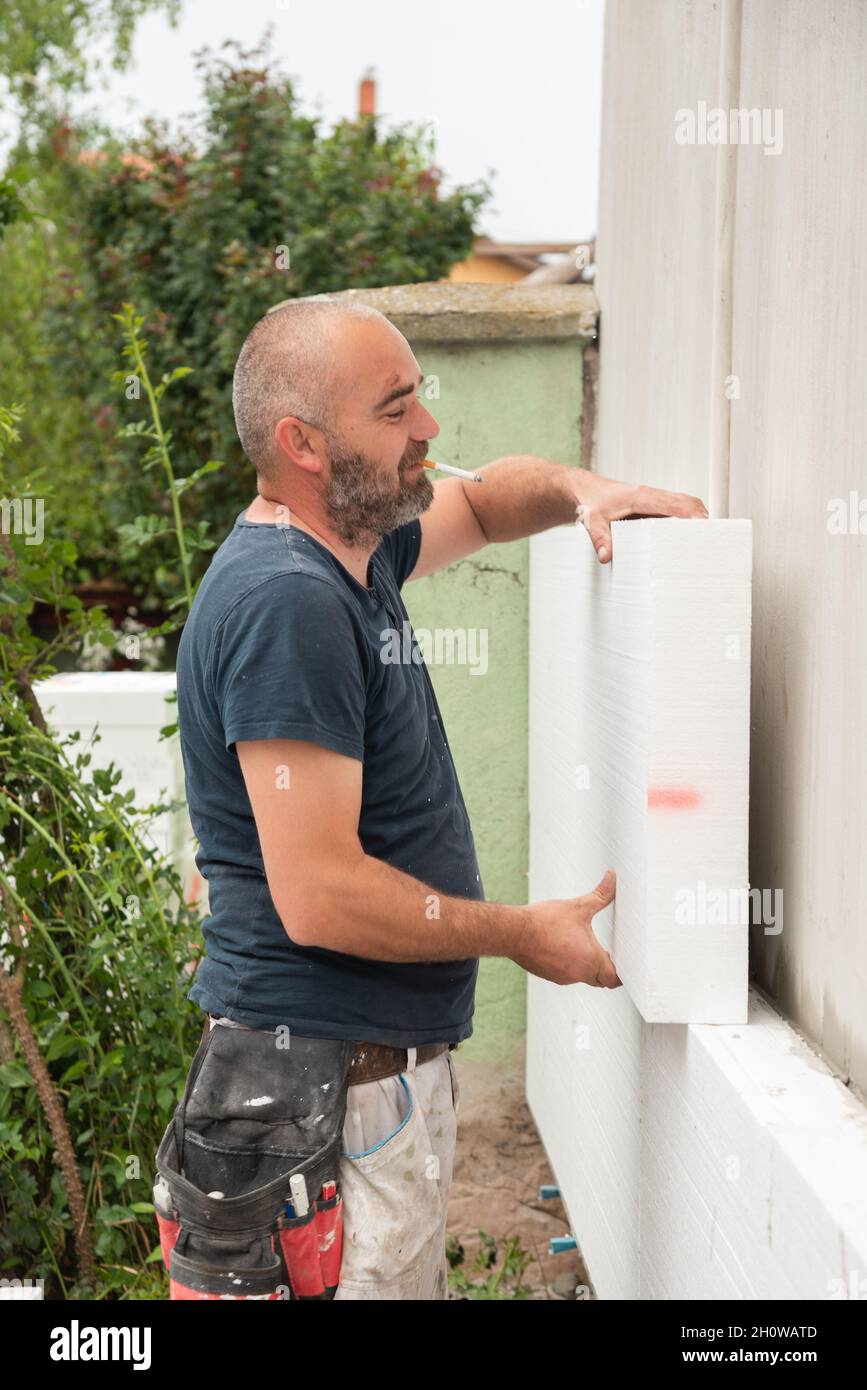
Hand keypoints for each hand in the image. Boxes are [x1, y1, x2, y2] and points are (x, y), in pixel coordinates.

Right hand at [513, 870, 621, 986]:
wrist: (512, 932)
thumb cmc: (544, 922)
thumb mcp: (578, 906)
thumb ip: (601, 895)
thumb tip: (613, 878)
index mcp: (590, 960)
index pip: (616, 979)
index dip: (624, 972)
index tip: (627, 960)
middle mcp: (578, 974)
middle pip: (602, 980)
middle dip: (607, 967)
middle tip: (610, 950)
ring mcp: (562, 977)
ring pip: (583, 976)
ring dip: (587, 964)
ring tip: (585, 944)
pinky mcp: (549, 974)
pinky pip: (567, 973)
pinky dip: (571, 963)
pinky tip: (565, 946)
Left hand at [572, 471, 707, 562]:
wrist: (585, 490)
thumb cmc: (590, 501)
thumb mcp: (591, 521)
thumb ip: (599, 538)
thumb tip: (606, 557)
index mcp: (641, 496)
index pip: (673, 503)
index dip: (690, 514)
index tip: (705, 525)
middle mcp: (651, 496)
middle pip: (687, 502)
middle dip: (702, 517)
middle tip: (714, 538)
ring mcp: (654, 500)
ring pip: (684, 505)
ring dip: (697, 518)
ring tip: (709, 539)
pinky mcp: (653, 507)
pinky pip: (676, 511)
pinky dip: (687, 519)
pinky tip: (690, 536)